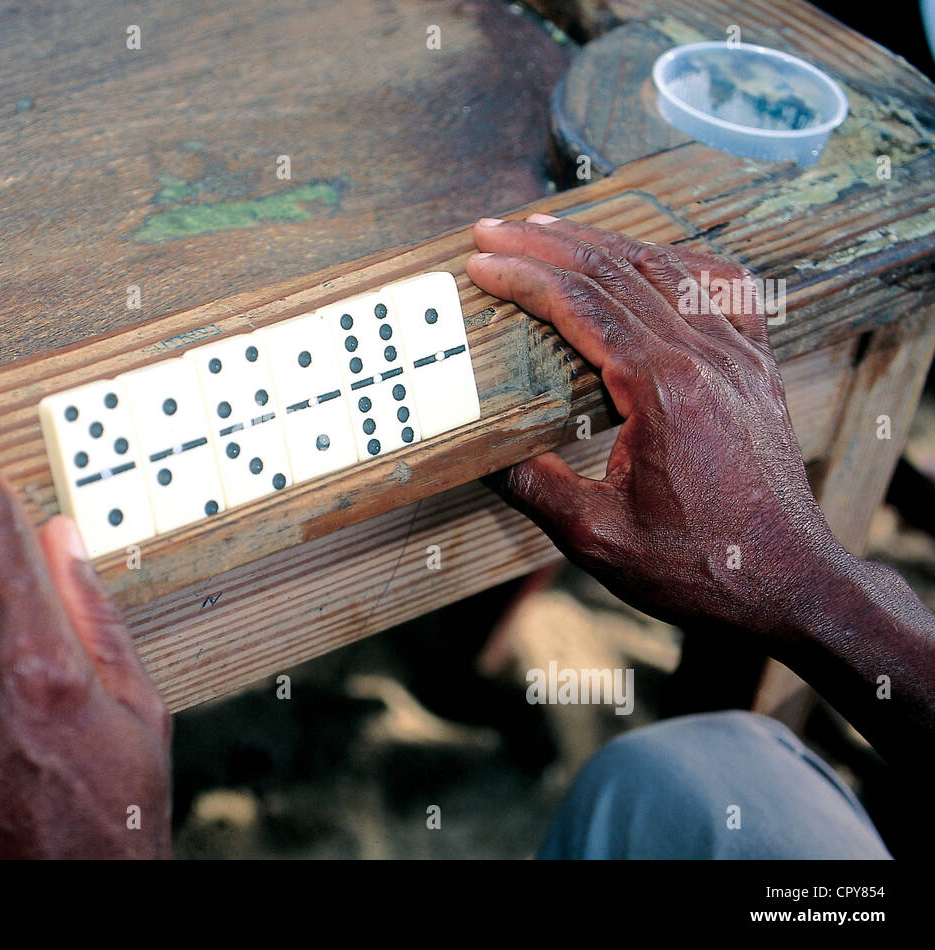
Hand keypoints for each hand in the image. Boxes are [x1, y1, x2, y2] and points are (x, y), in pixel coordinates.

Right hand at [467, 215, 848, 638]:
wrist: (788, 585)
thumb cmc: (700, 567)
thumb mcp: (597, 539)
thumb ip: (535, 488)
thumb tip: (483, 457)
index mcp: (665, 391)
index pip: (583, 306)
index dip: (524, 278)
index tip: (480, 263)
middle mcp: (707, 357)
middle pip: (616, 272)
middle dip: (545, 245)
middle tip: (492, 229)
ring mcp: (739, 354)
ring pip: (663, 267)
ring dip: (599, 242)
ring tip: (547, 230)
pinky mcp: (756, 365)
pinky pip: (721, 286)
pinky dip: (674, 259)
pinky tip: (648, 254)